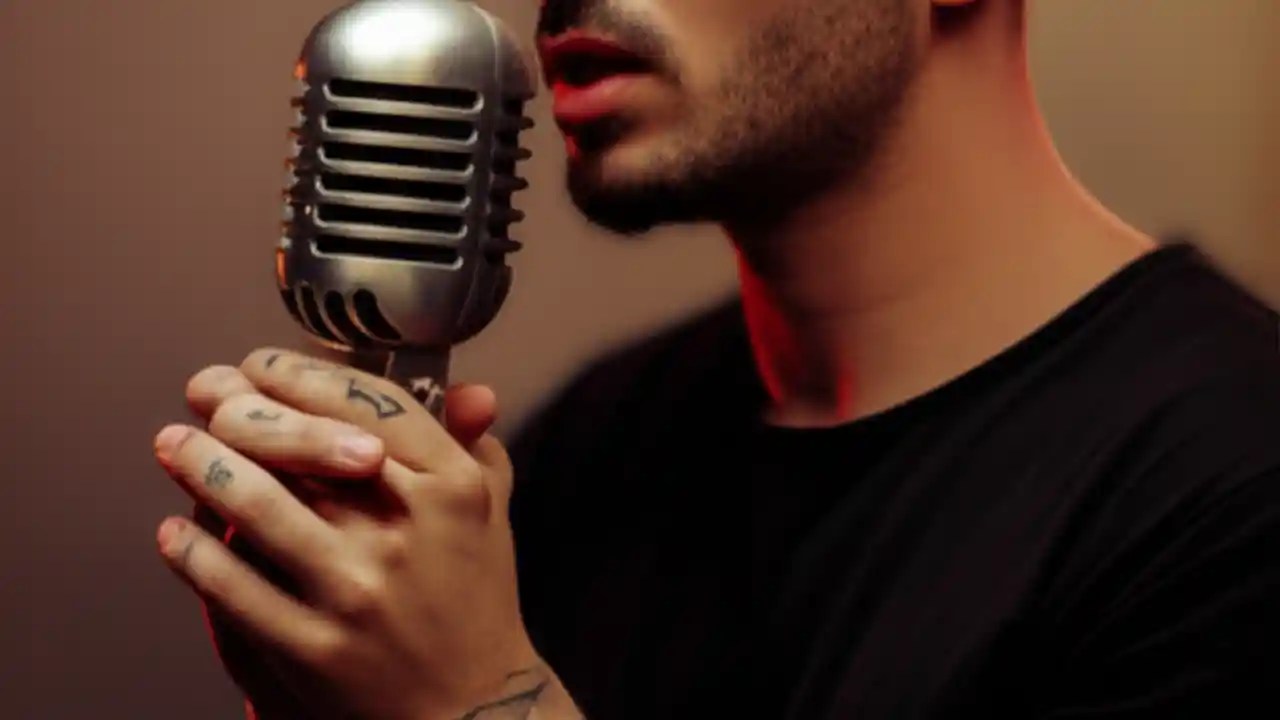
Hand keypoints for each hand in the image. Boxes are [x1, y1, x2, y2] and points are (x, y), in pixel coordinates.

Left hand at [152, 349, 578, 719]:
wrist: (472, 712)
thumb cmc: (474, 602)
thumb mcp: (489, 516)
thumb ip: (474, 447)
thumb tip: (469, 389)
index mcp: (452, 486)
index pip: (365, 401)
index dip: (298, 372)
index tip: (260, 365)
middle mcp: (405, 530)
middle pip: (298, 440)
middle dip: (234, 407)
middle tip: (202, 396)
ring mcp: (355, 589)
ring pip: (254, 504)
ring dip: (200, 465)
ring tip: (175, 445)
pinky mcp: (312, 646)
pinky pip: (230, 584)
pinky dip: (191, 551)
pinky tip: (176, 532)